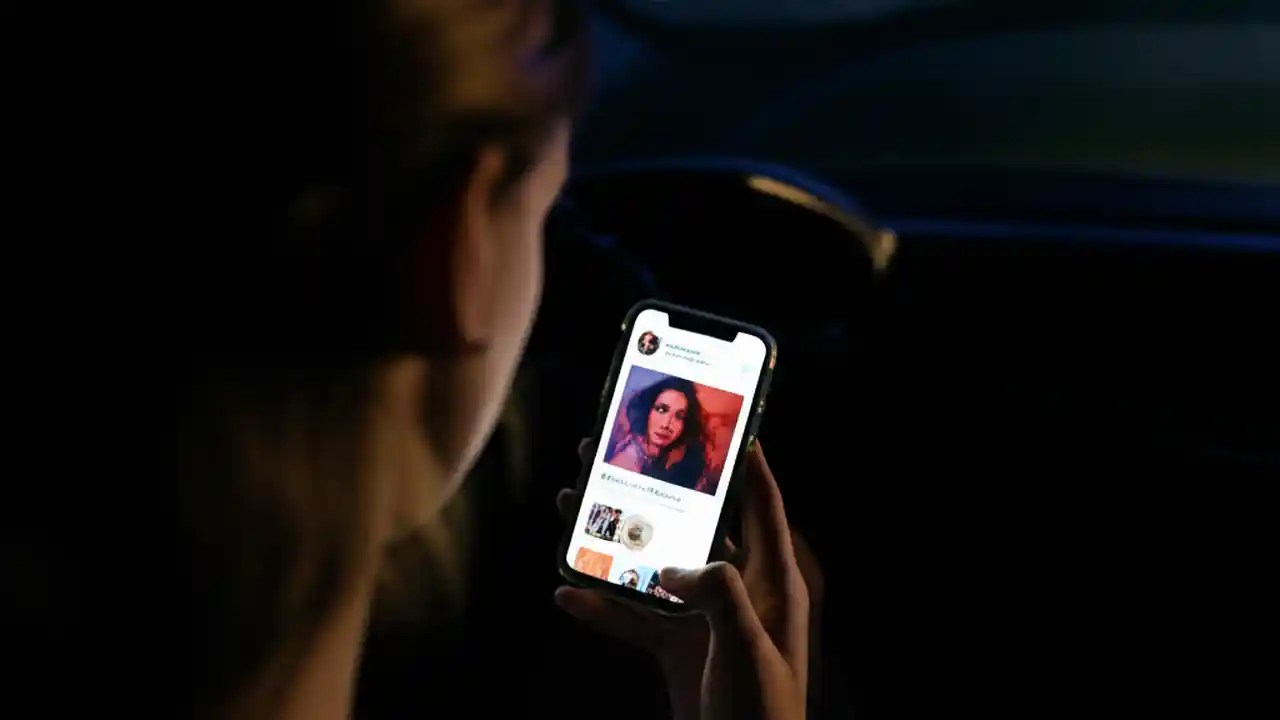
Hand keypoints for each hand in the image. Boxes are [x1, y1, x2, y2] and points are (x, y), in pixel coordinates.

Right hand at [555, 440, 815, 719]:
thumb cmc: (763, 714)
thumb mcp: (747, 645)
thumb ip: (717, 592)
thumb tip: (675, 566)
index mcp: (771, 583)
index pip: (761, 506)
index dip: (746, 463)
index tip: (722, 422)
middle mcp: (739, 593)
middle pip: (694, 526)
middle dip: (655, 491)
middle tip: (615, 454)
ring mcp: (705, 622)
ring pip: (654, 568)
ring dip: (615, 542)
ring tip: (575, 508)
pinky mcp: (678, 652)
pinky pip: (635, 620)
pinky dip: (602, 608)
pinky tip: (567, 593)